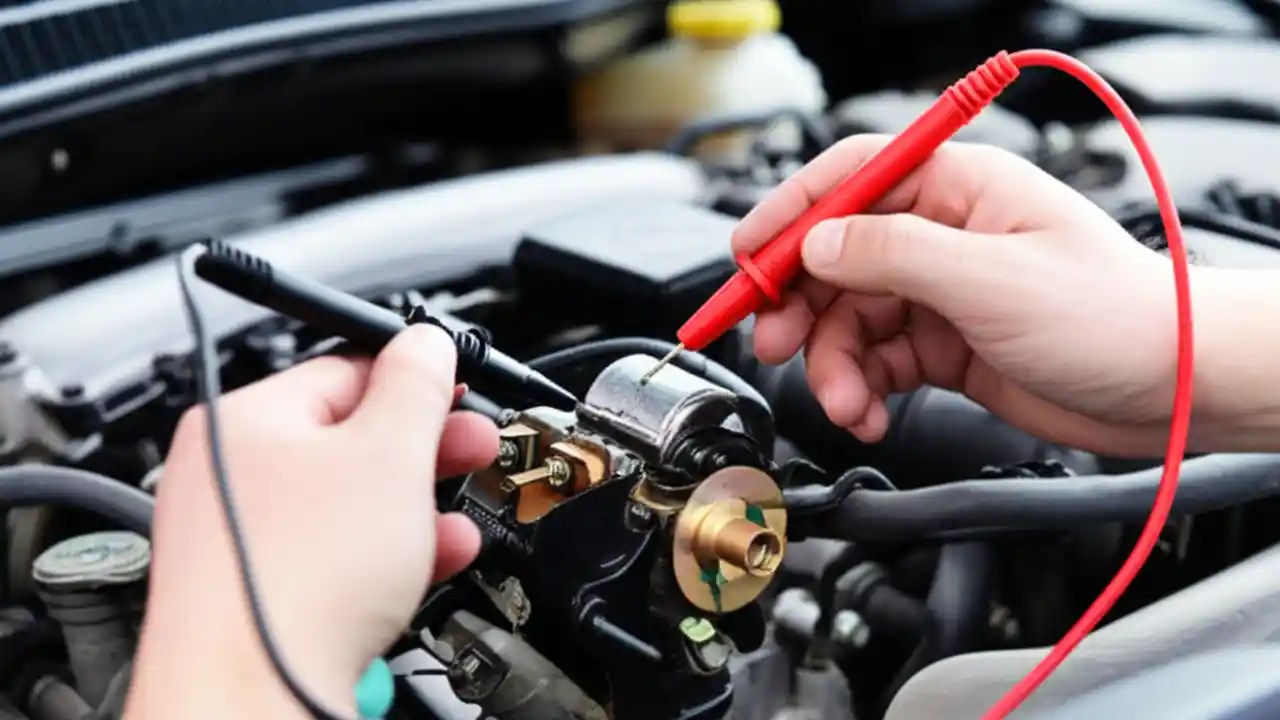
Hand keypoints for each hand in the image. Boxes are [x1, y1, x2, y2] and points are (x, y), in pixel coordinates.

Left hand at [127, 325, 497, 717]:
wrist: (251, 698)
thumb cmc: (299, 581)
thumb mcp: (389, 454)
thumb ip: (416, 382)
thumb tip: (425, 340)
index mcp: (244, 418)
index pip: (346, 369)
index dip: (416, 378)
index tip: (459, 392)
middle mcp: (227, 474)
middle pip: (348, 438)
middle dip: (425, 448)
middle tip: (472, 450)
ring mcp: (238, 540)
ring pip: (345, 504)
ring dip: (414, 508)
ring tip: (457, 521)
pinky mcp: (255, 594)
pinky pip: (330, 556)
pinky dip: (383, 554)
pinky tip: (425, 565)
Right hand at [738, 135, 1186, 456]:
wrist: (1169, 388)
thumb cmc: (1112, 315)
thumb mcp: (991, 277)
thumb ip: (892, 254)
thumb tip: (817, 243)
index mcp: (956, 188)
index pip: (848, 178)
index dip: (788, 213)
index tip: (745, 257)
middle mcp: (940, 234)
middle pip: (833, 257)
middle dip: (799, 305)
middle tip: (774, 342)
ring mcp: (938, 292)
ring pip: (847, 320)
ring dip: (834, 365)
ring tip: (847, 401)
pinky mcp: (941, 345)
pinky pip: (874, 362)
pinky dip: (862, 391)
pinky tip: (871, 412)